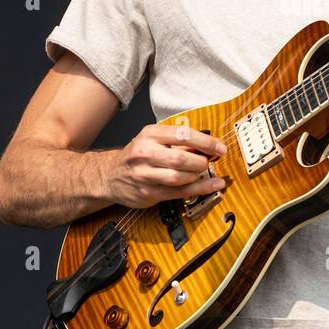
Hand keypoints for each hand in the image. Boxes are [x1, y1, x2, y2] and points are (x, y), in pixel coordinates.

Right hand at [110, 123, 227, 208]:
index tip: (219, 147)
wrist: (109, 176)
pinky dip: (201, 189)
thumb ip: (177, 142)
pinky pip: (180, 192)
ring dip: (198, 175)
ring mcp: (145, 175)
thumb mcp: (153, 140)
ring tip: (200, 172)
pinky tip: (213, 186)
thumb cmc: (137, 156)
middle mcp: (145, 153)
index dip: (206, 141)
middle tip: (208, 161)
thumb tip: (208, 146)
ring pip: (180, 177)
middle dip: (201, 161)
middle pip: (182, 158)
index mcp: (150, 135)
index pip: (183, 134)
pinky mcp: (148, 193)